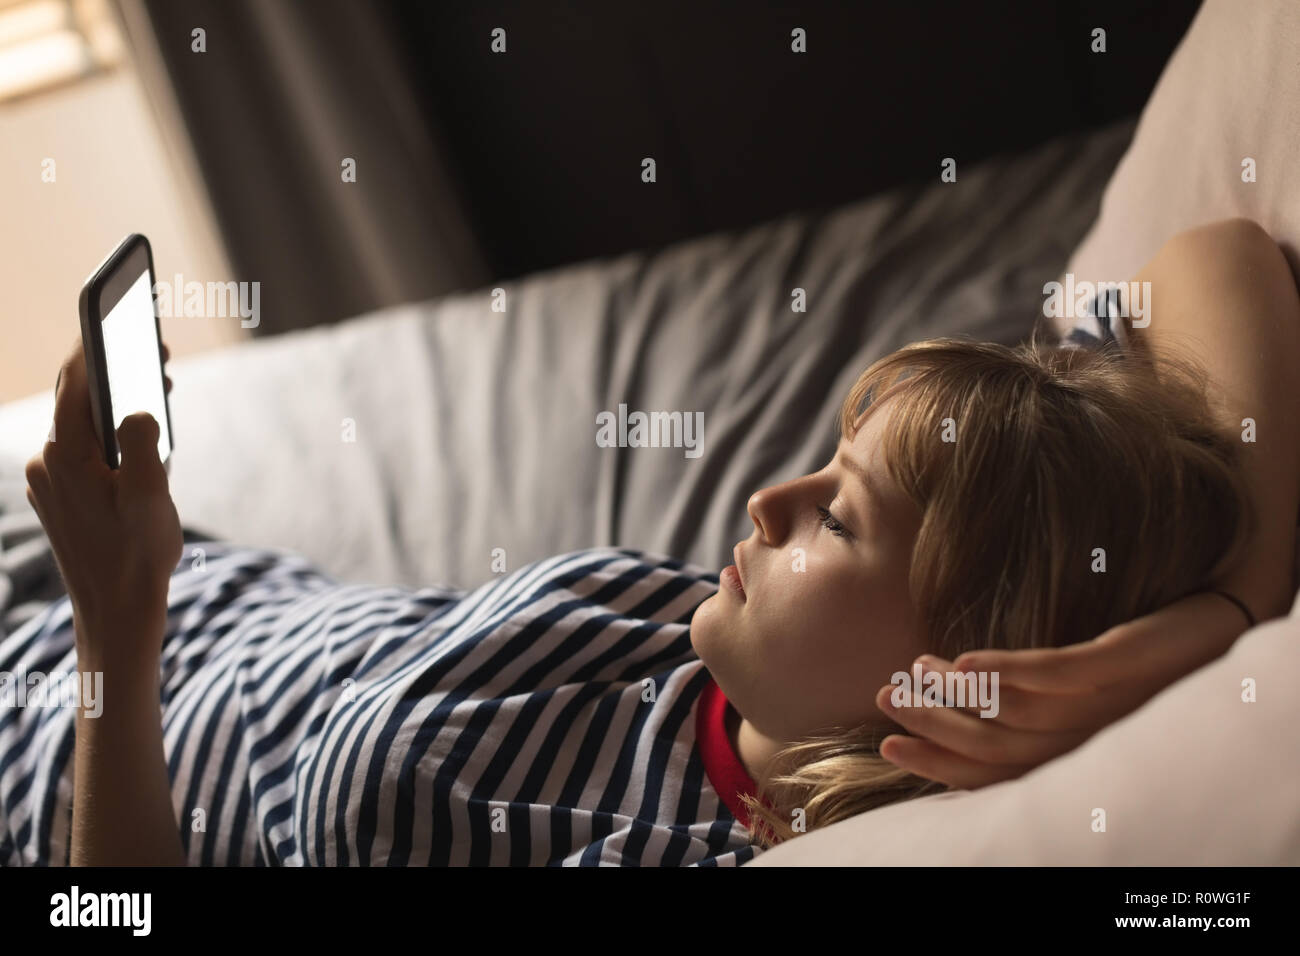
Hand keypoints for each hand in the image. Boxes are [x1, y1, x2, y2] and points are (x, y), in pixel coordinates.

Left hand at [24, 340, 180, 665]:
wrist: (114, 612)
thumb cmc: (137, 558)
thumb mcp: (152, 497)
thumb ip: (144, 443)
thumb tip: (140, 409)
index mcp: (66, 457)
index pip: (75, 382)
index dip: (94, 342)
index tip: (113, 311)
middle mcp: (48, 463)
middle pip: (76, 400)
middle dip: (114, 370)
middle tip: (156, 352)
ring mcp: (50, 481)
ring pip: (80, 424)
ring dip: (114, 404)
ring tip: (155, 389)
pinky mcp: (61, 495)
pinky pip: (82, 448)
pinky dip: (108, 432)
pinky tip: (139, 436)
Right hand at [872, 590, 1251, 787]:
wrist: (1221, 621)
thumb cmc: (1151, 660)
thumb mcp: (1092, 694)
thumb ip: (1040, 705)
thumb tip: (973, 698)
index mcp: (1076, 751)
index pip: (994, 770)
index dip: (938, 762)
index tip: (889, 743)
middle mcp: (1087, 740)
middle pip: (993, 747)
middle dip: (932, 726)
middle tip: (887, 699)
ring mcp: (1103, 704)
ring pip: (1013, 713)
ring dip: (955, 694)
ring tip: (915, 668)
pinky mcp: (1119, 665)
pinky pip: (1052, 675)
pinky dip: (1004, 671)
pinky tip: (966, 659)